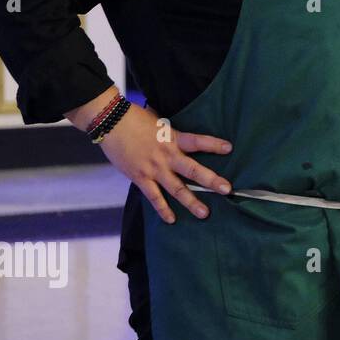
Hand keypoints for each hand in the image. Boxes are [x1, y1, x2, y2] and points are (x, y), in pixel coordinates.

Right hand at [97, 103, 233, 223]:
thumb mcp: (160, 122)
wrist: (110, 123)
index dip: (214, 144)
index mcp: (173, 138)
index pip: (198, 141)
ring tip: (205, 213)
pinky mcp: (140, 178)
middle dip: (211, 181)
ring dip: (191, 202)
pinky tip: (172, 220)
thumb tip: (185, 136)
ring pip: (176, 188)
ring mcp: (154, 169)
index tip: (229, 148)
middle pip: (193, 170)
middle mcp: (167, 155)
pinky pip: (154, 197)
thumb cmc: (136, 119)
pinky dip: (162, 209)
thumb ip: (173, 132)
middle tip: (227, 190)